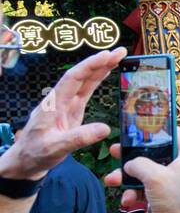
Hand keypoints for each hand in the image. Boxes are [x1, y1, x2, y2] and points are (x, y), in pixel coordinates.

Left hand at [0, 47, 125, 179]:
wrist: (26, 161)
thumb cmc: (36, 153)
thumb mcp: (56, 148)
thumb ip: (79, 138)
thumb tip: (106, 128)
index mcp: (53, 104)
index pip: (73, 79)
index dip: (90, 66)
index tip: (106, 55)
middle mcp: (60, 100)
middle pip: (81, 76)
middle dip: (100, 62)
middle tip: (120, 52)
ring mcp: (66, 105)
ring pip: (84, 81)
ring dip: (101, 68)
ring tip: (118, 57)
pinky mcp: (72, 111)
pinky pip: (86, 91)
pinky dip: (97, 80)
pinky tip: (106, 73)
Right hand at [104, 133, 179, 212]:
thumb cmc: (174, 201)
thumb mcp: (154, 176)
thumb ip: (139, 163)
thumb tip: (129, 164)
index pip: (174, 134)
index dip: (156, 129)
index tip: (139, 127)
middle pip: (153, 154)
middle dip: (132, 157)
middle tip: (115, 151)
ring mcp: (173, 182)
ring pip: (145, 173)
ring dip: (128, 178)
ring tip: (112, 180)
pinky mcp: (164, 195)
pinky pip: (145, 188)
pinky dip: (134, 193)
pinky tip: (127, 200)